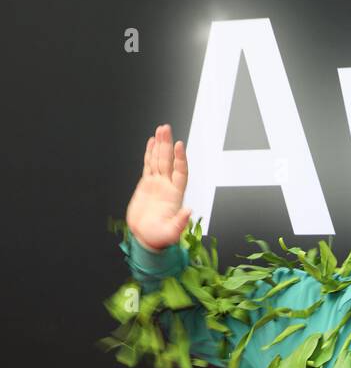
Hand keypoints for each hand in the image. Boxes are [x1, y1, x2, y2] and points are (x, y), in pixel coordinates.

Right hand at [125, 123, 191, 251]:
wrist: (145, 238)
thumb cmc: (159, 238)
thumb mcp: (171, 233)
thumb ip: (180, 222)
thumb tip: (189, 211)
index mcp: (175, 196)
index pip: (180, 172)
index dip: (180, 159)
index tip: (179, 145)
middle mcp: (167, 187)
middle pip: (169, 161)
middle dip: (168, 145)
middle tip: (166, 129)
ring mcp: (157, 184)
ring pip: (159, 160)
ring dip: (160, 145)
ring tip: (160, 130)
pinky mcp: (146, 184)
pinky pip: (149, 165)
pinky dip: (150, 153)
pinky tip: (151, 142)